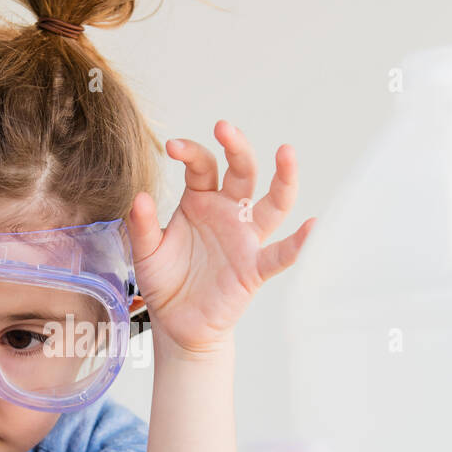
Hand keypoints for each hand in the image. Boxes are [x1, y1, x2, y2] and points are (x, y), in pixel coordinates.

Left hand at [125, 120, 313, 356]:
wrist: (177, 323)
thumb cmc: (166, 281)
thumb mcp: (146, 252)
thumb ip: (143, 225)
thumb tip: (139, 197)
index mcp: (200, 201)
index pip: (203, 166)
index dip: (191, 152)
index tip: (173, 147)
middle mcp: (228, 212)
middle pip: (242, 172)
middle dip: (237, 148)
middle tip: (226, 128)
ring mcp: (245, 238)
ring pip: (272, 203)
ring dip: (282, 179)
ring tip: (286, 153)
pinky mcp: (254, 268)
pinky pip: (280, 254)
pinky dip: (298, 243)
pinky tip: (312, 226)